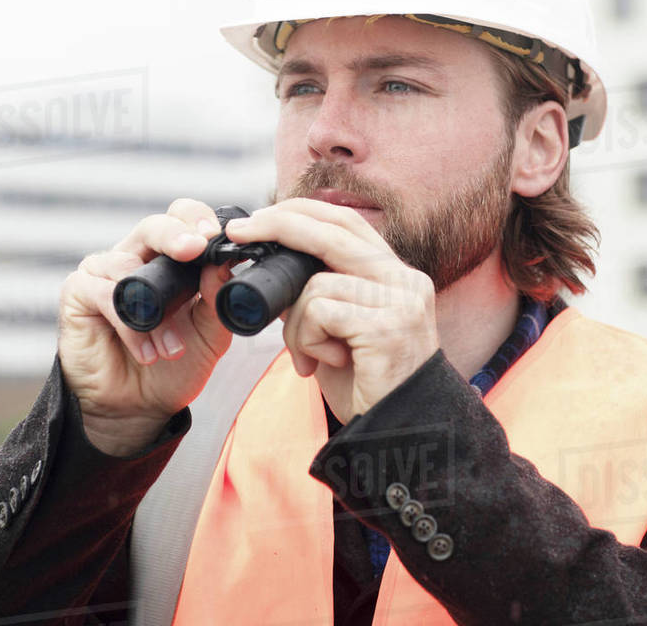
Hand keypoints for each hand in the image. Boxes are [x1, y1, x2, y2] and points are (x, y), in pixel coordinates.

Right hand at [57, 198, 235, 455]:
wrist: (140, 408)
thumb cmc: (174, 366)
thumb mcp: (210, 334)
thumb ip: (218, 300)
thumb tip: (224, 265)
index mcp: (169, 259)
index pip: (181, 218)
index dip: (197, 219)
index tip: (217, 236)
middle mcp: (135, 257)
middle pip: (152, 225)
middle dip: (176, 234)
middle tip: (195, 249)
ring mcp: (103, 272)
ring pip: (129, 266)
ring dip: (158, 313)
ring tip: (172, 349)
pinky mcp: (78, 293)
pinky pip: (104, 293)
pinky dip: (131, 325)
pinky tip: (146, 352)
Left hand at [224, 198, 439, 422]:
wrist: (397, 435)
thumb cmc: (366, 385)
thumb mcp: (337, 331)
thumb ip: (316, 294)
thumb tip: (274, 264)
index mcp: (397, 275)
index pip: (348, 223)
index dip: (304, 212)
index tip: (263, 215)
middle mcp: (405, 281)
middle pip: (334, 231)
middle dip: (280, 225)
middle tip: (240, 232)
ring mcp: (400, 302)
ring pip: (316, 284)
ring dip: (296, 325)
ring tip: (309, 357)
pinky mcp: (386, 327)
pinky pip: (318, 312)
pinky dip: (305, 340)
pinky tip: (319, 364)